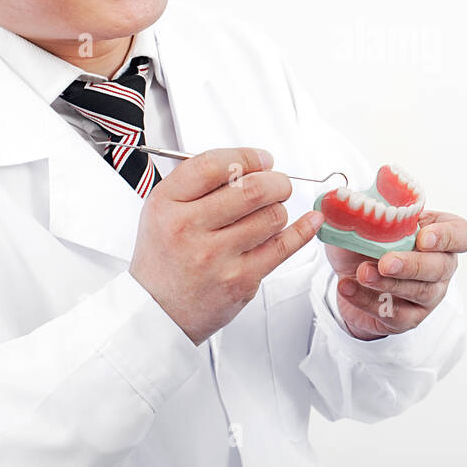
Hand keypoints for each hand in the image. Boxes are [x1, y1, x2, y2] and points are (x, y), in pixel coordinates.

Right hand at [130, 147, 324, 345]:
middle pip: (251, 189)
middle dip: (276, 181)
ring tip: (271, 213)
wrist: (157, 309)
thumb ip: (200, 182)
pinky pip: (283, 247)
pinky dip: (302, 229)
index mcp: (166, 203)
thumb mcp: (162, 209)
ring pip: (271, 216)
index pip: (213, 165)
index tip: (262, 160)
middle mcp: (188, 228)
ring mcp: (215, 256)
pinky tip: (309, 221)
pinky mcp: (239, 280)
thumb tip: (251, 163)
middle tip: (278, 184)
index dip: (247, 157)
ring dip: (280, 209)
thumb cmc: (165, 256)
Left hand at [325, 210, 466, 340]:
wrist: (348, 277)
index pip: (463, 235)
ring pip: (420, 292)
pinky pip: (395, 314)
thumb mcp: (367, 218)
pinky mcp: (409, 318)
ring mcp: (429, 295)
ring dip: (389, 283)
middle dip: (412, 264)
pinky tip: (348, 287)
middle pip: (441, 267)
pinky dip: (368, 301)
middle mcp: (442, 266)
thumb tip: (371, 184)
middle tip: (386, 261)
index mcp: (439, 235)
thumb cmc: (366, 242)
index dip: (448, 237)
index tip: (423, 236)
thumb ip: (373, 203)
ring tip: (362, 272)